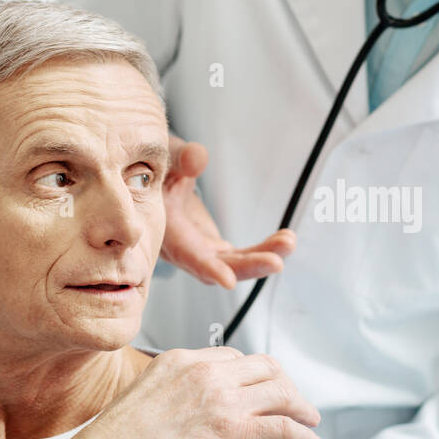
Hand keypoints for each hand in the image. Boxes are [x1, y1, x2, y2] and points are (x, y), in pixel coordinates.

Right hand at [63, 347, 323, 438]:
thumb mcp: (145, 393)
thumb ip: (176, 389)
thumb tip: (197, 405)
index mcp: (183, 360)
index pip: (234, 357)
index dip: (254, 375)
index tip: (262, 390)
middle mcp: (207, 373)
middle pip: (265, 368)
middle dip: (284, 385)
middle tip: (294, 403)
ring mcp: (224, 400)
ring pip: (281, 393)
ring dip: (301, 408)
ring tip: (310, 421)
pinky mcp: (236, 432)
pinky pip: (284, 428)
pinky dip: (304, 437)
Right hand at [160, 133, 295, 288]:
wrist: (149, 179)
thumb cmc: (151, 168)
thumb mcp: (162, 156)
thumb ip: (180, 158)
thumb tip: (198, 157)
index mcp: (166, 230)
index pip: (186, 254)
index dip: (207, 267)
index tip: (229, 281)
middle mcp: (183, 248)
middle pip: (217, 265)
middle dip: (248, 266)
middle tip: (277, 261)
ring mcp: (200, 250)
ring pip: (233, 262)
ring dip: (263, 256)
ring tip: (289, 241)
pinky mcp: (213, 247)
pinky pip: (241, 254)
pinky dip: (264, 249)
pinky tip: (285, 240)